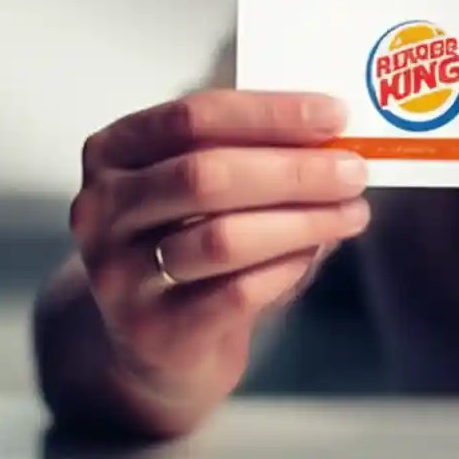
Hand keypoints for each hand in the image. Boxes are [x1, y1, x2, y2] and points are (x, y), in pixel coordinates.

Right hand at [68, 90, 369, 407]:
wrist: (152, 344)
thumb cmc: (189, 243)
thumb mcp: (203, 189)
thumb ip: (253, 155)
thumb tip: (338, 140)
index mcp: (115, 152)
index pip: (193, 117)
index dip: (270, 114)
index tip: (335, 115)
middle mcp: (104, 209)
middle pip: (207, 175)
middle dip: (295, 171)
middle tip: (354, 171)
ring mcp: (121, 274)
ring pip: (223, 238)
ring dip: (303, 221)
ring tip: (353, 214)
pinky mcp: (155, 330)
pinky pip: (236, 293)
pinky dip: (287, 267)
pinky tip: (316, 253)